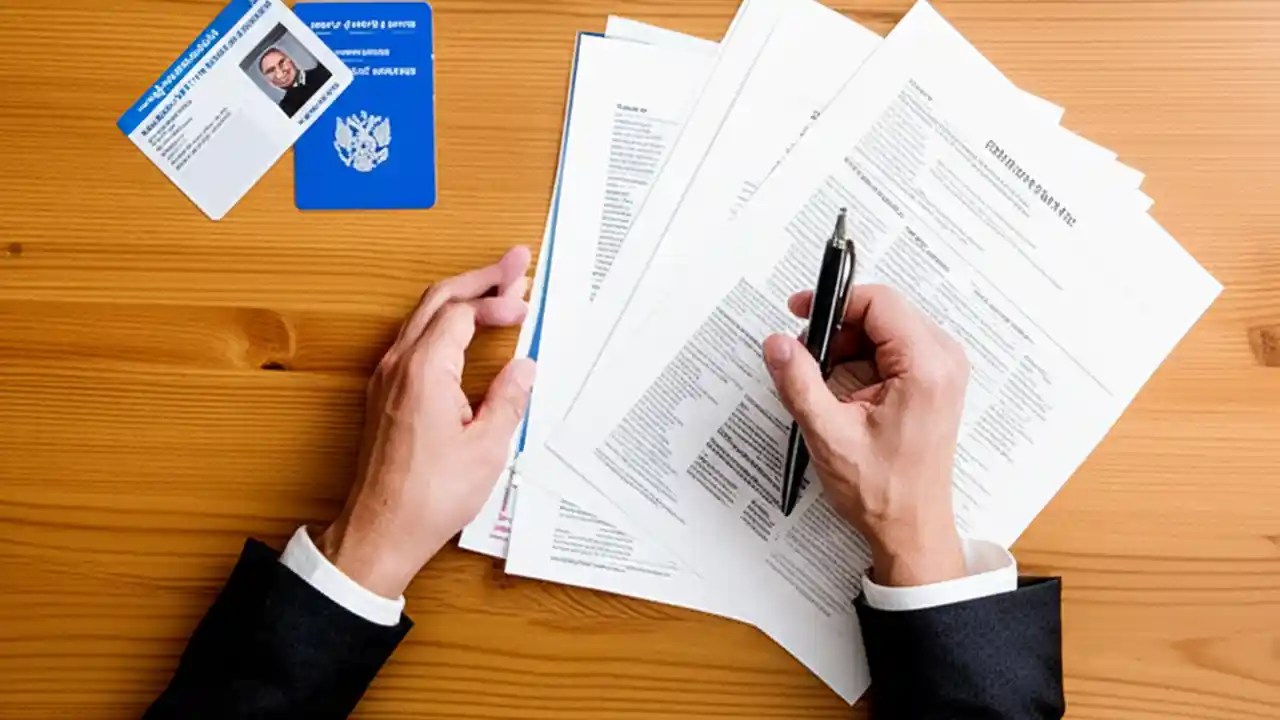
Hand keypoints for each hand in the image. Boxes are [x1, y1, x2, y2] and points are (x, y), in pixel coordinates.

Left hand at [318, 247, 536, 598]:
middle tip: (514, 263)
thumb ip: (508, 399)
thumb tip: (522, 369)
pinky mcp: (384, 395)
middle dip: (480, 278)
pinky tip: (464, 332)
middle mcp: (398, 365)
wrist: (379, 531)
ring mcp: (386, 378)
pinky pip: (414, 340)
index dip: (497, 302)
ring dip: (460, 299)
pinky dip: (445, 324)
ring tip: (495, 289)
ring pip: (423, 317)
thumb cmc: (428, 497)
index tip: (525, 303)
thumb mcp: (487, 449)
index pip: (463, 313)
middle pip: (439, 300)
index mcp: (425, 370)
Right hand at [763, 284, 968, 586]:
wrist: (912, 529)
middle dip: (838, 327)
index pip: (879, 302)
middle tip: (805, 355)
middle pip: (883, 312)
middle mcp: (943, 362)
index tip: (800, 313)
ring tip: (821, 379)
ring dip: (848, 345)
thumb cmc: (882, 492)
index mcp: (926, 367)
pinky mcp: (934, 383)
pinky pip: (894, 349)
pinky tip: (842, 389)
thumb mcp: (828, 434)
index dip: (834, 301)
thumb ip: (798, 381)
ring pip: (886, 329)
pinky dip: (862, 359)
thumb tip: (777, 343)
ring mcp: (942, 372)